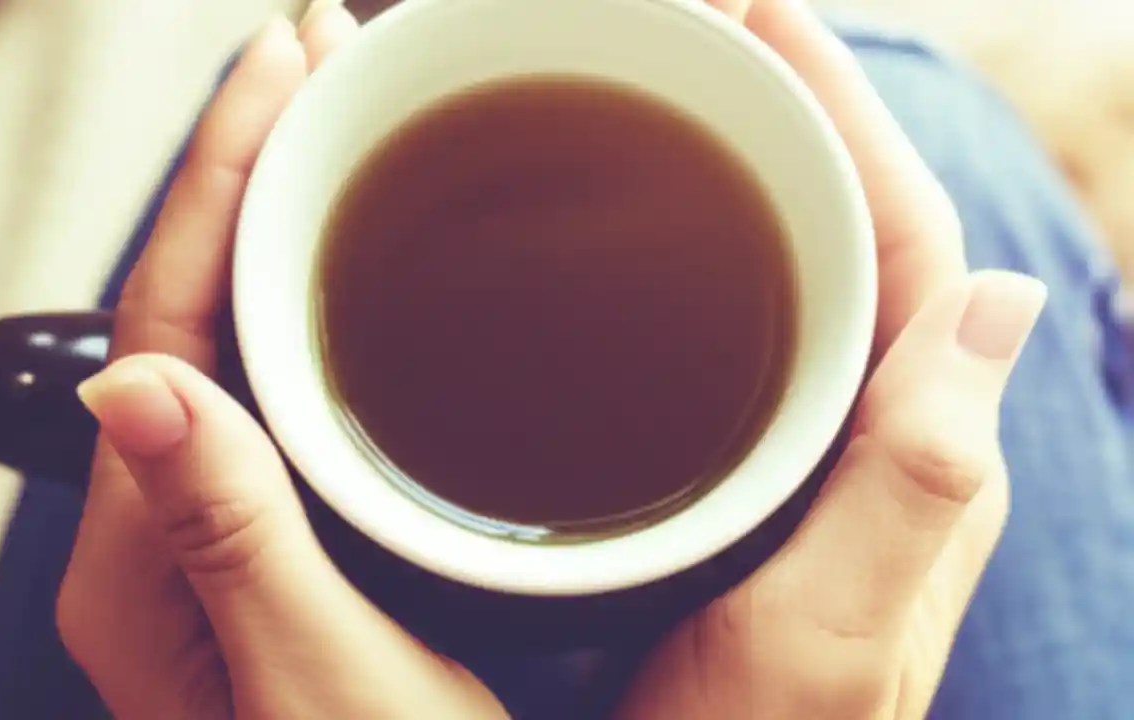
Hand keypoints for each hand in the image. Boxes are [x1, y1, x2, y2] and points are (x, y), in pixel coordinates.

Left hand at [56, 8, 505, 718]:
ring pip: (241, 327)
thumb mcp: (325, 687)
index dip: (221, 176)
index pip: (163, 318)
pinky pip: (286, 376)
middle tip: (328, 54)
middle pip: (192, 299)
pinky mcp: (286, 527)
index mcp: (150, 554)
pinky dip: (323, 287)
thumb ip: (235, 541)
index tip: (287, 67)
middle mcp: (170, 521)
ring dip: (289, 209)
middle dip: (253, 160)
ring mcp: (225, 521)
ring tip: (350, 114)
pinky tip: (377, 246)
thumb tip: (143, 383)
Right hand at [614, 1, 1045, 717]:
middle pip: (855, 237)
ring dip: (745, 175)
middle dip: (792, 117)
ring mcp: (806, 457)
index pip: (908, 244)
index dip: (846, 117)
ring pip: (795, 278)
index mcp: (912, 457)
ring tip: (669, 96)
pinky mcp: (742, 478)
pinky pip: (743, 336)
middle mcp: (873, 442)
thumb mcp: (832, 633)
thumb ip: (916, 483)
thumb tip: (1010, 295)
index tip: (764, 17)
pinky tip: (635, 242)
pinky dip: (701, 262)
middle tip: (705, 30)